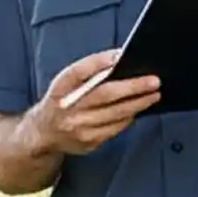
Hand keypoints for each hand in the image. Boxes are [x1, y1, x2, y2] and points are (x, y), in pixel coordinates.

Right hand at [29, 49, 159, 155]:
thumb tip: (120, 63)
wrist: (43, 133)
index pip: (78, 71)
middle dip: (132, 87)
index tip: (120, 54)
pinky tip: (138, 109)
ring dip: (138, 103)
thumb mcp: (65, 84)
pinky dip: (128, 117)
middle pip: (104, 95)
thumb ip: (86, 75)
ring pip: (115, 114)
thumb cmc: (61, 101)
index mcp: (59, 88)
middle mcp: (67, 108)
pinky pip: (115, 128)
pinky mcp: (88, 142)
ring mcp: (78, 127)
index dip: (98, 62)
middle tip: (153, 80)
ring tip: (154, 94)